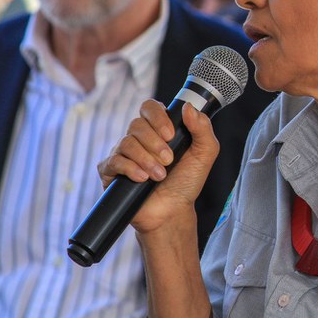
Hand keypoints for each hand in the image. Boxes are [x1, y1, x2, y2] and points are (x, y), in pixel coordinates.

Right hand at [98, 99, 219, 233]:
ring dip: (146, 159)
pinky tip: (143, 179)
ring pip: (126, 143)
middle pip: (137, 124)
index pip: (150, 107)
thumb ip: (202, 128)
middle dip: (155, 143)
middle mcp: (139, 138)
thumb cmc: (187, 180)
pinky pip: (113, 161)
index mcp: (159, 128)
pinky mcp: (112, 171)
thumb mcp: (205, 153)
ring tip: (159, 175)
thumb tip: (188, 107)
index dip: (158, 117)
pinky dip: (130, 169)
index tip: (170, 134)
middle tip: (169, 160)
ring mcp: (123, 153)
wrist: (173, 210)